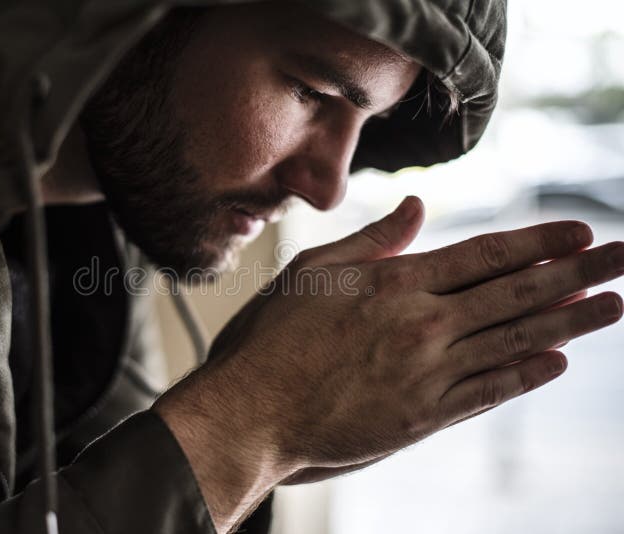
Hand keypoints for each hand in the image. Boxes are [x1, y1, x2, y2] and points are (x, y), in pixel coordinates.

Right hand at [154, 197, 623, 531]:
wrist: (253, 413)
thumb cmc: (272, 339)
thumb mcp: (314, 272)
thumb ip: (373, 240)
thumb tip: (417, 206)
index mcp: (394, 284)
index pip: (483, 255)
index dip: (537, 243)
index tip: (580, 232)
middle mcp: (422, 325)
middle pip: (514, 295)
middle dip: (578, 274)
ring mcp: (427, 374)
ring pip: (513, 342)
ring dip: (570, 323)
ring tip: (614, 306)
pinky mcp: (423, 417)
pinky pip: (488, 392)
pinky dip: (526, 376)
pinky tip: (556, 362)